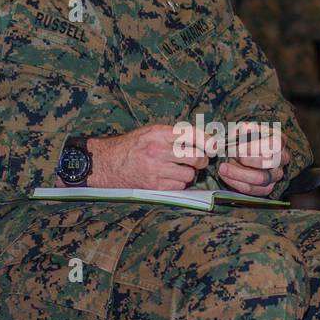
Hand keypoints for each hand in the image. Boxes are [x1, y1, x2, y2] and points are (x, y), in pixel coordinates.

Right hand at [86, 124, 207, 188]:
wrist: (105, 164)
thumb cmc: (129, 147)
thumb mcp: (148, 132)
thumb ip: (172, 135)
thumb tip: (202, 139)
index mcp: (158, 133)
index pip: (191, 134)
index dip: (207, 141)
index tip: (214, 147)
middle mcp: (158, 149)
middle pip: (196, 157)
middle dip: (202, 160)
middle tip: (199, 161)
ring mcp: (156, 169)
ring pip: (190, 174)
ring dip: (189, 174)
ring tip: (179, 171)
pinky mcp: (154, 185)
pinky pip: (179, 187)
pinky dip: (178, 184)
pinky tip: (169, 179)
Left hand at [217, 124, 289, 196]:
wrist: (246, 153)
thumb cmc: (246, 139)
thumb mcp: (244, 129)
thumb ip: (242, 128)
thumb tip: (245, 129)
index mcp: (279, 140)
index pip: (274, 144)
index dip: (255, 147)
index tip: (238, 147)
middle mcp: (282, 159)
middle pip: (266, 162)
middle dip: (244, 160)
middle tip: (229, 155)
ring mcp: (276, 175)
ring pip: (260, 179)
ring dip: (238, 173)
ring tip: (222, 167)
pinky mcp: (267, 188)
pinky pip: (253, 189)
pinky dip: (236, 183)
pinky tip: (225, 176)